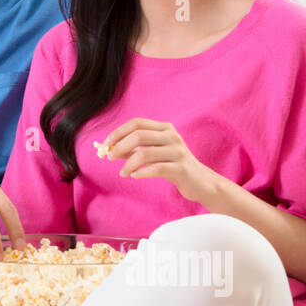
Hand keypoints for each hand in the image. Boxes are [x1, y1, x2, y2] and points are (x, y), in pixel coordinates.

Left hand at [101, 118, 221, 204]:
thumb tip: (109, 149)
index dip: (118, 132)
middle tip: (110, 157)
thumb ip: (133, 151)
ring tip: (122, 172)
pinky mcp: (181, 168)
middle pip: (139, 135)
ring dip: (128, 163)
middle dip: (120, 146)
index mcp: (165, 128)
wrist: (200, 182)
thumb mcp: (153, 155)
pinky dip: (141, 172)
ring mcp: (178, 152)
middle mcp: (172, 136)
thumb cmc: (173, 167)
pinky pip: (156, 168)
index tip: (105, 144)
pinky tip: (134, 176)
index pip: (137, 123)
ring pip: (145, 153)